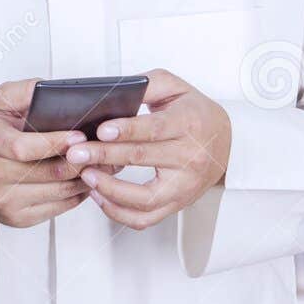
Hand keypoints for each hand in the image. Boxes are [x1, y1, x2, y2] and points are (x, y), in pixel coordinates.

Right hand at [0, 78, 92, 229]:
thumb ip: (25, 91)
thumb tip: (54, 90)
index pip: (23, 147)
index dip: (55, 143)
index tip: (79, 136)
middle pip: (48, 172)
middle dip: (81, 160)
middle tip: (104, 149)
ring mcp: (4, 200)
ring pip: (59, 191)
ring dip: (86, 177)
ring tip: (103, 163)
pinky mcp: (18, 218)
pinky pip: (59, 207)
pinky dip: (78, 194)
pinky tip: (87, 179)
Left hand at [68, 68, 231, 230]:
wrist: (227, 141)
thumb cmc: (194, 112)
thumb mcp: (174, 87)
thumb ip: (146, 84)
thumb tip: (113, 93)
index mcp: (188, 123)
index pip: (155, 129)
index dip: (127, 130)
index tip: (101, 131)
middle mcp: (190, 157)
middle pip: (143, 159)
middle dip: (104, 156)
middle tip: (77, 153)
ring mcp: (184, 185)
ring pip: (144, 198)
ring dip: (110, 190)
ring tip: (86, 176)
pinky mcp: (177, 204)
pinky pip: (146, 218)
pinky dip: (119, 213)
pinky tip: (100, 196)